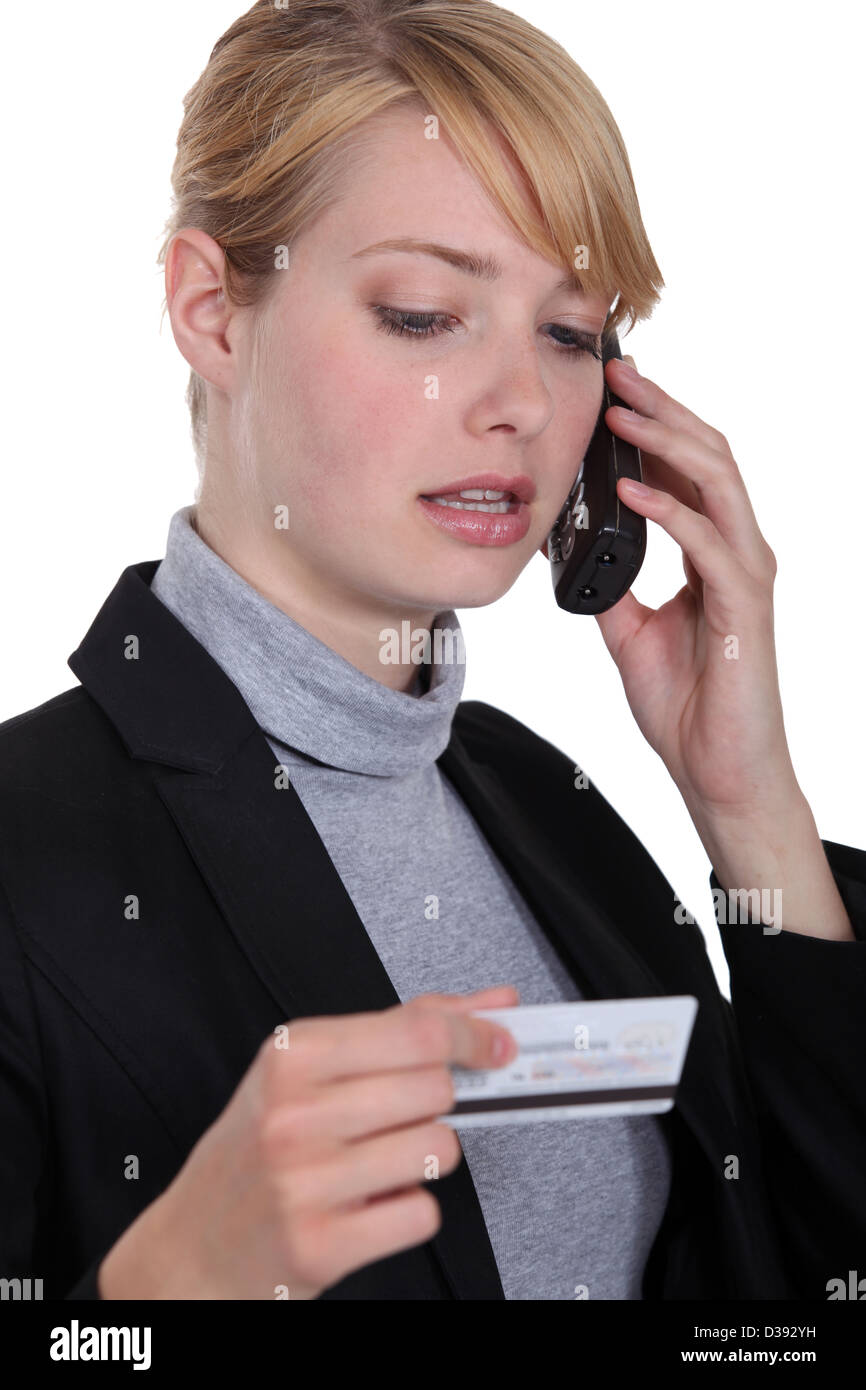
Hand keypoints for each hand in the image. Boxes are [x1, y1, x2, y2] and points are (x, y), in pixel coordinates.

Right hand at [97, 985, 518, 1299]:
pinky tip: (369, 1205)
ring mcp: (306, 1181)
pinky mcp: (321, 1244)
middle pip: (436, 1088)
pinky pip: (421, 1213)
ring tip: (377, 1163)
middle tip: (398, 1117)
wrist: (194, 1245)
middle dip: (433, 1104)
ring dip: (421, 1158)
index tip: (498, 1042)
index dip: (473, 1034)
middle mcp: (295, 1113)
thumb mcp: (310, 1071)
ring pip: (437, 1149)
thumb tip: (490, 1004)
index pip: (417, 1031)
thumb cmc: (258, 1149)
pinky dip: (407, 1211)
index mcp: (292, 1056)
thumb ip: (402, 1029)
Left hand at [592, 354, 799, 823]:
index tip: (611, 393)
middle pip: (709, 457)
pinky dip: (670, 510)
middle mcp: (737, 553)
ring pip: (718, 482)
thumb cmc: (687, 705)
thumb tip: (576, 550)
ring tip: (623, 414)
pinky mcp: (745, 606)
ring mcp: (747, 575)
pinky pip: (709, 542)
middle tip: (617, 377)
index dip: (655, 426)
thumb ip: (614, 585)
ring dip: (668, 441)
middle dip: (662, 411)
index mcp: (712, 554)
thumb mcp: (631, 632)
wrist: (717, 770)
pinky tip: (632, 489)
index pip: (689, 470)